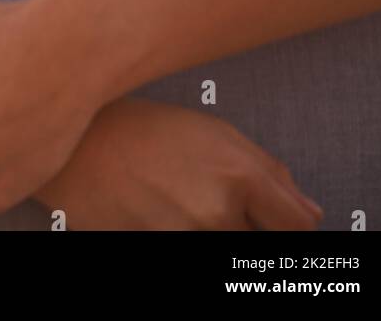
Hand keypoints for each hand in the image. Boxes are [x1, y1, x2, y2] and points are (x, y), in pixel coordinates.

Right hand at [37, 98, 323, 228]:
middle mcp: (216, 213)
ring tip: (173, 200)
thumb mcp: (212, 130)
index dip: (289, 221)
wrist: (72, 142)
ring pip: (218, 246)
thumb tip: (309, 212)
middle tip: (204, 197)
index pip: (298, 226)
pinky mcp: (153, 252)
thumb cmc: (143, 128)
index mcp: (238, 176)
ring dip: (205, 228)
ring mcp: (182, 238)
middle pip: (257, 245)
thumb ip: (269, 171)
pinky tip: (154, 211)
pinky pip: (181, 248)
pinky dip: (175, 233)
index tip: (274, 217)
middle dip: (241, 224)